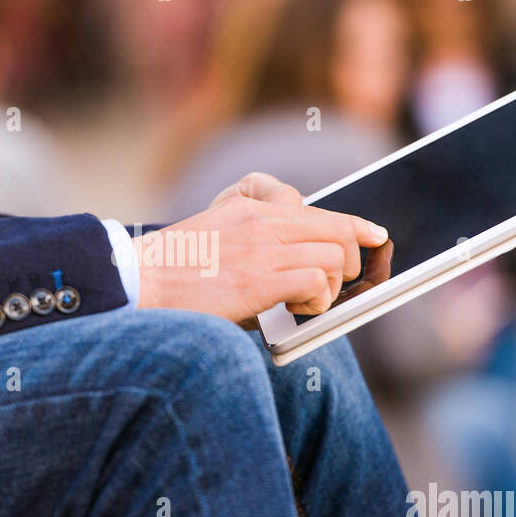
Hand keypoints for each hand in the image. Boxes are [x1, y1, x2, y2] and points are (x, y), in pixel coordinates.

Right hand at [136, 173, 388, 321]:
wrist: (138, 281)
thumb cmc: (175, 268)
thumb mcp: (216, 227)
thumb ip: (255, 225)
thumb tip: (296, 247)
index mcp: (252, 207)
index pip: (321, 209)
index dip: (357, 225)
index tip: (376, 235)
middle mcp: (263, 220)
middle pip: (338, 233)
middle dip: (347, 264)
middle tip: (331, 286)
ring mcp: (263, 247)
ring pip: (334, 257)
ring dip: (328, 287)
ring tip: (304, 303)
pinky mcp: (260, 279)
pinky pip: (317, 282)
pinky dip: (316, 301)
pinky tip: (294, 309)